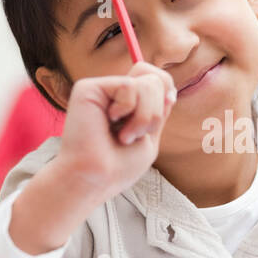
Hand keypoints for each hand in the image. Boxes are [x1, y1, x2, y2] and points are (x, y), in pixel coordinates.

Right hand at [53, 61, 176, 202]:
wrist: (96, 179)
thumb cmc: (119, 167)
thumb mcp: (149, 138)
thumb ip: (158, 111)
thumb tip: (169, 89)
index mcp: (128, 104)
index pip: (159, 80)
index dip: (165, 96)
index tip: (153, 123)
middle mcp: (114, 94)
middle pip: (157, 79)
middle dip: (155, 113)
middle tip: (133, 135)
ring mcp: (101, 89)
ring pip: (147, 82)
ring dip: (143, 116)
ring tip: (123, 135)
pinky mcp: (88, 87)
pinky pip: (128, 85)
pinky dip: (128, 109)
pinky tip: (110, 122)